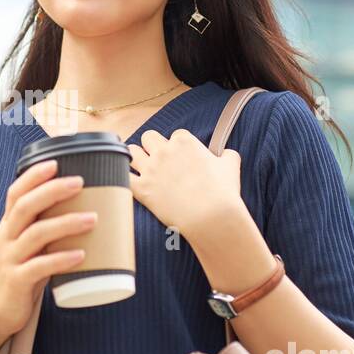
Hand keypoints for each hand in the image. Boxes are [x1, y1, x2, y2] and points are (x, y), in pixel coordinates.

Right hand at [0, 158, 95, 353]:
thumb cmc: (23, 271)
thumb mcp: (29, 246)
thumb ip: (48, 228)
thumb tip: (93, 209)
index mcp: (9, 225)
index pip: (16, 193)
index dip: (33, 176)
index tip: (55, 162)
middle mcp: (6, 237)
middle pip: (25, 207)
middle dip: (52, 191)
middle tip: (80, 183)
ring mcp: (10, 259)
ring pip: (35, 234)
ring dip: (65, 224)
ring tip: (92, 219)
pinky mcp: (16, 281)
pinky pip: (38, 267)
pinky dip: (61, 259)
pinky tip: (81, 255)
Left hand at [127, 128, 248, 238]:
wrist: (211, 217)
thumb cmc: (223, 192)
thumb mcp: (231, 166)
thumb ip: (227, 155)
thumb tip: (226, 154)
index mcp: (184, 142)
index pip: (176, 135)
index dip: (178, 147)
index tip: (182, 158)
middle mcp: (164, 151)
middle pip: (149, 137)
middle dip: (153, 146)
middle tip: (160, 160)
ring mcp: (150, 169)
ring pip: (132, 152)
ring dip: (136, 158)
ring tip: (144, 168)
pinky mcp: (141, 188)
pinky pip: (122, 176)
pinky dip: (124, 177)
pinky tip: (130, 182)